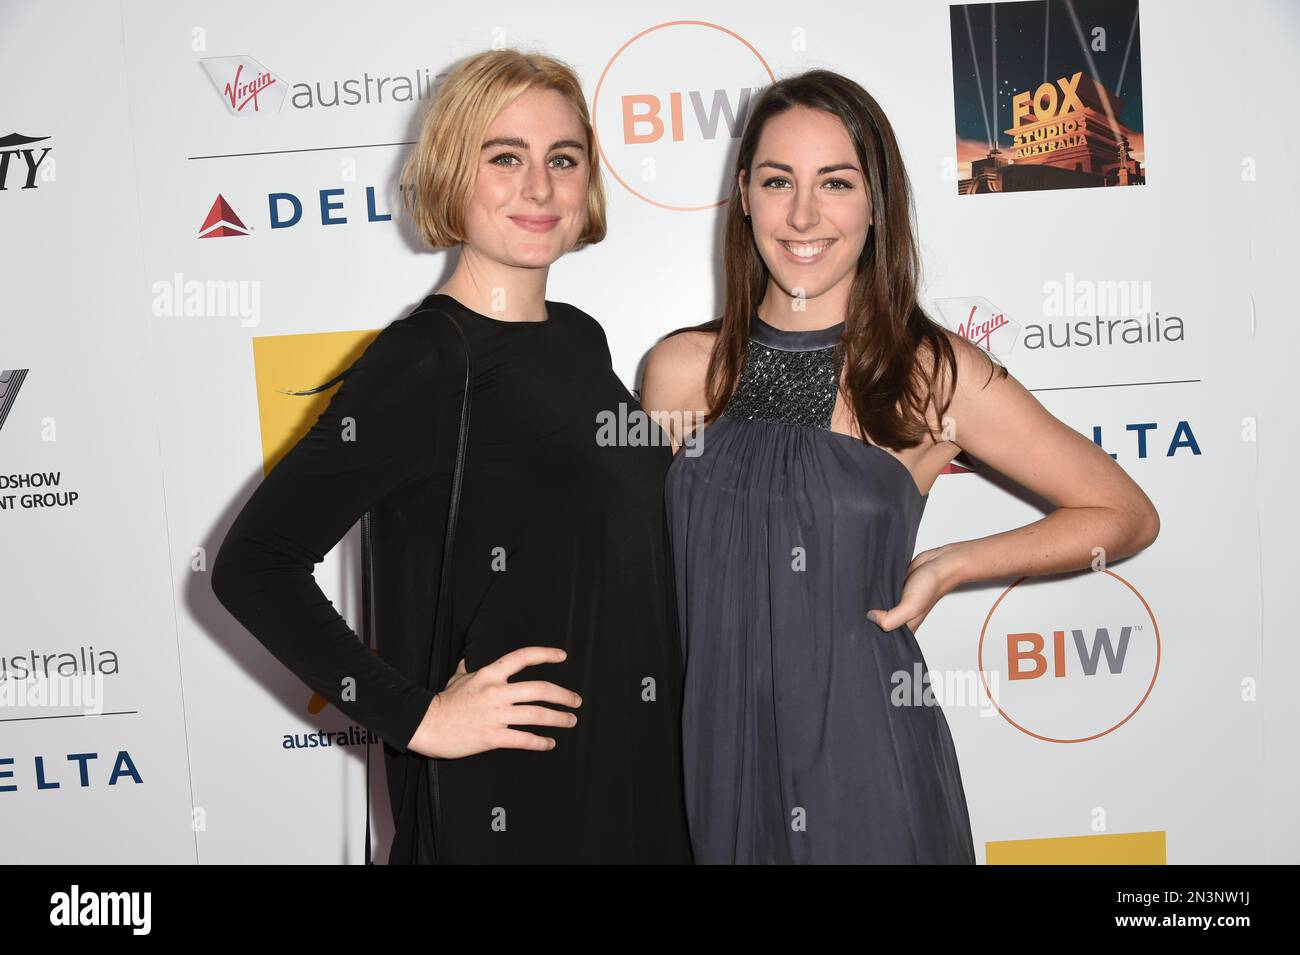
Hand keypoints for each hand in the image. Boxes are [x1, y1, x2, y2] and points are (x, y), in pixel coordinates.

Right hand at [406, 646, 581, 757]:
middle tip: (576, 701)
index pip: (522, 658)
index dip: (545, 654)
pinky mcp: (492, 737)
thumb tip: (469, 656)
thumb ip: (468, 666)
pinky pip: (523, 739)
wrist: (426, 725)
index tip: (562, 656)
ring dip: (558, 719)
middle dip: (563, 695)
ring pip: (536, 715)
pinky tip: (549, 743)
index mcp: (489, 675)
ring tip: (570, 721)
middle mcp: (496, 692)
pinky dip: (540, 742)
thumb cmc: (442, 702)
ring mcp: (495, 715)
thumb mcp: (457, 677)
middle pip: (539, 689)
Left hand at [868, 543, 963, 636]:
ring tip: (859, 598)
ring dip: (871, 601)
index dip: (872, 632)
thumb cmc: (932, 585)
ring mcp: (897, 602)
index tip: (859, 625)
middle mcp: (900, 616)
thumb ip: (890, 618)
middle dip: (868, 616)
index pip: (884, 636)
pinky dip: (874, 589)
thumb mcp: (911, 607)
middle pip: (878, 621)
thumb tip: (871, 617)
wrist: (940, 562)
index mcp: (905, 626)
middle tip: (856, 610)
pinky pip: (880, 592)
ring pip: (877, 606)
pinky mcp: (894, 588)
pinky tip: (867, 587)